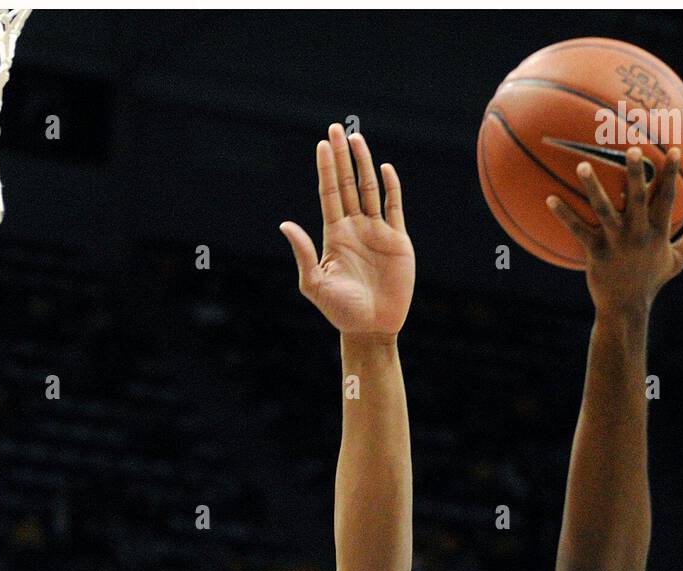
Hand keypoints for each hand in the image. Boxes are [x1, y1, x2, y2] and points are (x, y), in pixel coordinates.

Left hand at [280, 123, 414, 335]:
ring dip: (364, 165)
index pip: (329, 194)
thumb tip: (285, 224)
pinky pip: (394, 208)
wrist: (371, 328)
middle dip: (342, 157)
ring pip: (370, 190)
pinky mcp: (397, 241)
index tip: (322, 145)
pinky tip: (384, 169)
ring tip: (357, 140)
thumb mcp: (314, 284)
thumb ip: (302, 253)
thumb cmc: (340, 311)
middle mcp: (355, 228)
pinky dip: (390, 188)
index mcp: (334, 235)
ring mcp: (376, 232)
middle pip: (348, 184)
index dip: (326, 169)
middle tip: (336, 129)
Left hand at [547, 147, 682, 315]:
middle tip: (632, 148)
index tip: (673, 148)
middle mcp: (637, 234)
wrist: (626, 308)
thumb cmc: (650, 281)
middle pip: (638, 199)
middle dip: (636, 173)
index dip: (669, 173)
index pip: (667, 197)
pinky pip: (578, 230)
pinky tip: (549, 198)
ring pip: (604, 211)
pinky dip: (564, 215)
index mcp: (658, 232)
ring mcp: (615, 243)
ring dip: (593, 188)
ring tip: (582, 165)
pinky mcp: (595, 253)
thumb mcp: (676, 260)